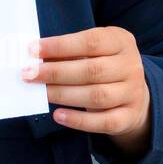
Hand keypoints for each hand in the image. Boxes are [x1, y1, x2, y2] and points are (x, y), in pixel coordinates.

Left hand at [23, 27, 151, 150]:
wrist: (134, 93)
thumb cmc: (102, 64)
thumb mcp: (92, 50)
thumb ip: (69, 52)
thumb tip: (34, 59)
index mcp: (121, 42)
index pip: (90, 42)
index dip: (59, 46)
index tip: (32, 50)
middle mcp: (131, 66)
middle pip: (92, 71)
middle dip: (56, 72)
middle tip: (29, 74)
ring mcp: (133, 93)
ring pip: (97, 96)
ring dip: (63, 95)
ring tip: (41, 93)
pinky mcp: (129, 117)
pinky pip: (103, 122)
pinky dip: (79, 120)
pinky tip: (58, 115)